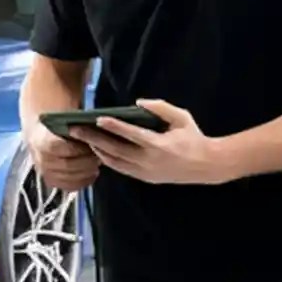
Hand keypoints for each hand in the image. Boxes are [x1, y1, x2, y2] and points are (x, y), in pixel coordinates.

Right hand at [25, 121, 101, 191]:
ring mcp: (45, 173)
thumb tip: (94, 129)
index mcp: (42, 141)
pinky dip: (83, 181)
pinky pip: (69, 186)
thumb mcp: (63, 122)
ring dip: (87, 172)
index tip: (91, 144)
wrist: (39, 138)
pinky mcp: (50, 182)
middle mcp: (41, 159)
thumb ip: (76, 126)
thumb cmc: (56, 127)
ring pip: (70, 177)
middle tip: (99, 157)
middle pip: (68, 165)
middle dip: (87, 162)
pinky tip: (91, 174)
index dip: (78, 148)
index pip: (60, 147)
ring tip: (96, 165)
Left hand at [69, 99, 234, 185]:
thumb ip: (160, 108)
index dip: (113, 126)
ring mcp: (145, 172)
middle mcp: (148, 161)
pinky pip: (120, 169)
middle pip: (114, 149)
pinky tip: (97, 150)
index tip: (98, 118)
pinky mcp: (144, 178)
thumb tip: (138, 102)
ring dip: (96, 150)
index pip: (130, 134)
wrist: (207, 166)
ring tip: (82, 139)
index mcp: (158, 145)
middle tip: (75, 129)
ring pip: (113, 162)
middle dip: (93, 139)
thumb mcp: (182, 117)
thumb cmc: (193, 138)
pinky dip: (107, 160)